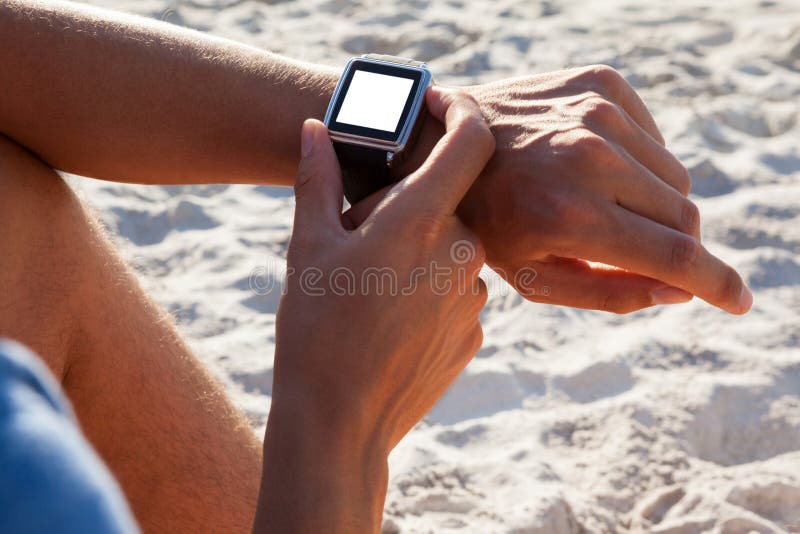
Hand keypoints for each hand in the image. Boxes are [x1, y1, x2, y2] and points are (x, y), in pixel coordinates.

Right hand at [254, 87, 492, 533]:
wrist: (340, 423)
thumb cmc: (315, 330)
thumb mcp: (307, 247)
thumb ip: (318, 179)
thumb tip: (315, 130)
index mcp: (421, 221)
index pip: (470, 142)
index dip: (460, 110)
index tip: (438, 102)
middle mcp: (462, 253)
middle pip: (447, 202)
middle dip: (410, 207)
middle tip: (363, 239)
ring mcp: (474, 296)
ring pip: (451, 249)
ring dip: (418, 253)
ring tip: (371, 290)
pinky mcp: (475, 330)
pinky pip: (455, 290)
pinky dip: (428, 290)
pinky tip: (389, 320)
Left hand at [389, 66, 752, 314]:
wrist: (445, 141)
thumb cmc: (485, 220)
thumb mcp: (532, 277)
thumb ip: (609, 291)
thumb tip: (680, 290)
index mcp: (569, 214)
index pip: (676, 253)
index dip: (718, 283)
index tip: (739, 300)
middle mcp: (590, 156)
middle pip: (684, 215)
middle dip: (672, 243)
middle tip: (633, 249)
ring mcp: (597, 111)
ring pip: (674, 177)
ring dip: (653, 202)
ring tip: (602, 205)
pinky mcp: (601, 81)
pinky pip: (654, 138)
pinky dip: (639, 163)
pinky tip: (596, 168)